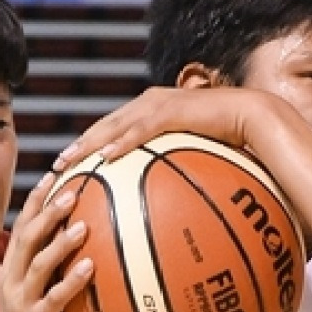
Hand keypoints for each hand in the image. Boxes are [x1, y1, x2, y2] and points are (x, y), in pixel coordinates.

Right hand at [0, 171, 92, 311]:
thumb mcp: (43, 287)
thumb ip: (56, 262)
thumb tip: (86, 229)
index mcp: (13, 266)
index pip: (23, 224)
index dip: (37, 198)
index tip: (55, 172)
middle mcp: (12, 279)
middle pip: (27, 237)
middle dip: (47, 212)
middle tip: (71, 192)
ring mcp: (21, 300)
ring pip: (38, 264)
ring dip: (60, 243)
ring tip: (83, 226)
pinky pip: (54, 297)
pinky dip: (71, 281)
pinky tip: (90, 268)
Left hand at [52, 86, 283, 171]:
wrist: (256, 116)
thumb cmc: (233, 140)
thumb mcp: (200, 158)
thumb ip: (181, 174)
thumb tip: (174, 208)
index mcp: (154, 111)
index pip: (113, 129)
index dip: (88, 147)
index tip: (69, 168)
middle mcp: (151, 104)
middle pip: (104, 125)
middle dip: (78, 146)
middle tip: (55, 168)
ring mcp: (160, 104)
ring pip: (114, 125)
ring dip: (88, 144)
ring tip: (68, 163)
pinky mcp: (173, 109)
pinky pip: (140, 130)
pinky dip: (120, 143)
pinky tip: (105, 160)